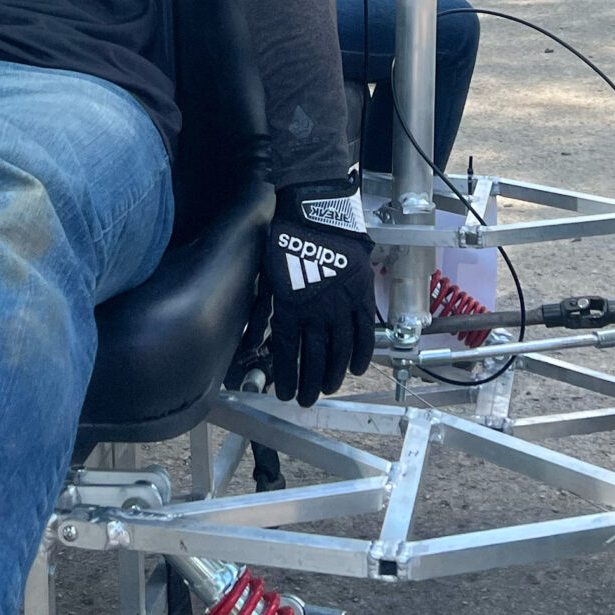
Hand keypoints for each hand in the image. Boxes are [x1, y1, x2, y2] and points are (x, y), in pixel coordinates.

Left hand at [266, 178, 375, 406]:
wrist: (316, 215)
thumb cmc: (286, 241)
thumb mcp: (267, 275)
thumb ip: (262, 310)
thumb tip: (249, 340)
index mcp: (290, 309)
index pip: (288, 353)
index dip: (287, 376)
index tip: (286, 394)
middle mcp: (316, 314)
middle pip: (314, 358)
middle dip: (310, 383)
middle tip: (307, 400)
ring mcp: (341, 306)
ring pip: (339, 350)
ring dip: (334, 373)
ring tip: (328, 388)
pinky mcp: (361, 296)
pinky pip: (364, 332)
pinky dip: (361, 353)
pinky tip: (355, 369)